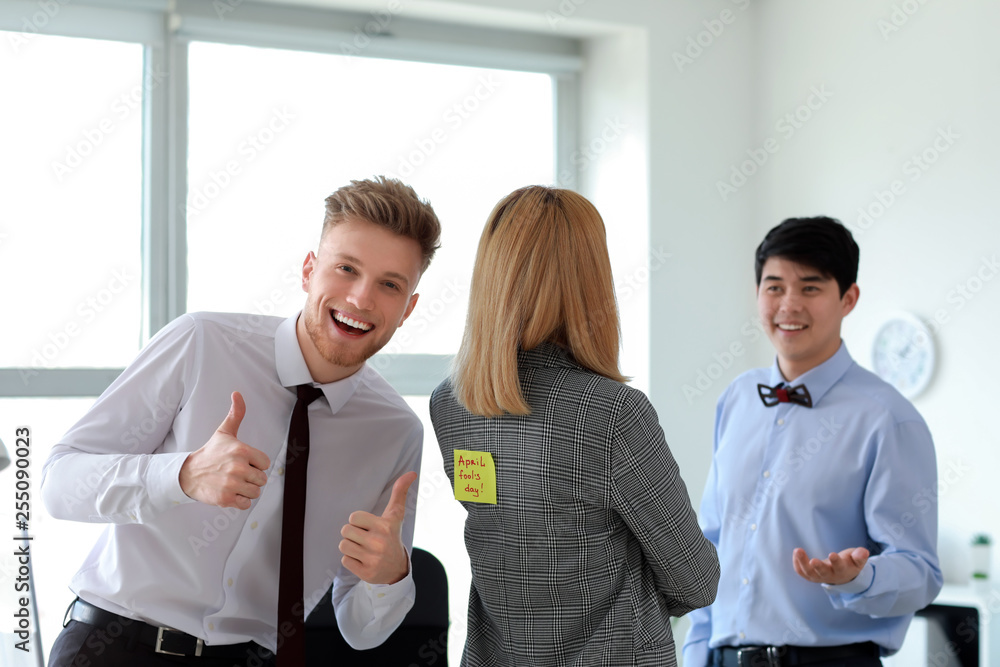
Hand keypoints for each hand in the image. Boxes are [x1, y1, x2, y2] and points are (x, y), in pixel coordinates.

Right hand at [179, 392, 270, 509]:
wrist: (188, 473)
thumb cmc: (210, 453)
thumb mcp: (224, 432)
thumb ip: (236, 414)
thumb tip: (237, 393)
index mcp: (242, 451)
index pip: (265, 463)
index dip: (256, 464)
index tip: (244, 462)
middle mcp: (238, 467)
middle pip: (261, 479)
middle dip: (251, 478)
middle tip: (236, 474)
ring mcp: (232, 484)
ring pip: (255, 492)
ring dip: (246, 490)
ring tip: (233, 483)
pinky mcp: (225, 499)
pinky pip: (245, 504)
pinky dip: (240, 501)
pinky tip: (230, 492)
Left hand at [339, 471, 416, 584]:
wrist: (397, 569)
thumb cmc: (391, 536)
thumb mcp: (396, 515)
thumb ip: (400, 492)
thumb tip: (412, 472)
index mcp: (386, 526)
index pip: (353, 517)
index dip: (358, 521)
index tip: (368, 526)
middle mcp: (380, 543)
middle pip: (346, 531)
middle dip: (353, 534)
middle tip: (365, 539)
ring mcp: (373, 559)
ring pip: (343, 545)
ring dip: (350, 547)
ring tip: (363, 549)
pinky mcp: (366, 573)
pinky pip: (344, 561)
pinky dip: (351, 560)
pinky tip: (363, 560)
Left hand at [792, 546, 868, 584]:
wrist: (842, 575)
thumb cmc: (850, 563)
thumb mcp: (857, 559)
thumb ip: (860, 556)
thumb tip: (863, 552)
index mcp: (843, 571)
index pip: (840, 567)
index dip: (836, 562)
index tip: (832, 554)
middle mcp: (830, 575)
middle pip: (823, 573)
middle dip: (818, 567)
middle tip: (813, 561)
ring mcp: (819, 576)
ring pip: (809, 573)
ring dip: (802, 562)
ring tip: (797, 550)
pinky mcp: (811, 575)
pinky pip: (802, 572)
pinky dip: (797, 564)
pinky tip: (795, 553)